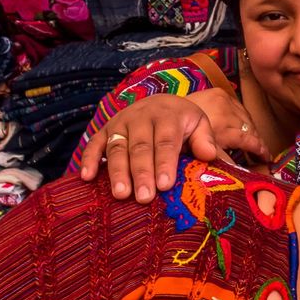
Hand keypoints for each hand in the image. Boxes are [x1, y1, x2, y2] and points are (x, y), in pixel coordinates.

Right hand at [79, 89, 269, 201]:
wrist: (160, 102)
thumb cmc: (183, 122)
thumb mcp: (200, 124)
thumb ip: (206, 139)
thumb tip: (211, 156)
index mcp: (169, 115)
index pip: (166, 141)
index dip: (165, 162)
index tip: (165, 184)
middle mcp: (142, 116)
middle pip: (140, 147)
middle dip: (141, 172)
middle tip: (143, 197)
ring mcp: (121, 122)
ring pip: (117, 147)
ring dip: (117, 171)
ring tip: (121, 194)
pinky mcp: (105, 129)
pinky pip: (94, 144)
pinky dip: (89, 159)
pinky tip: (87, 178)